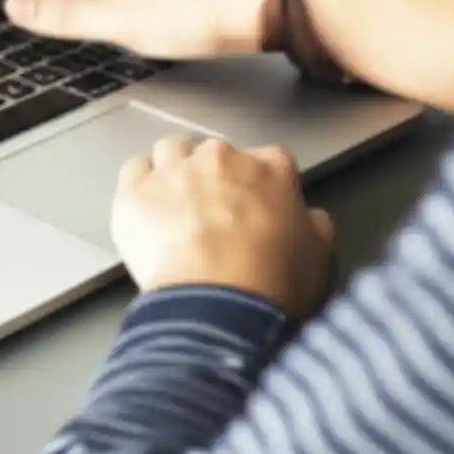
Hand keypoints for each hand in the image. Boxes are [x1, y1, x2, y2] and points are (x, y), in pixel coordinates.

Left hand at [112, 137, 335, 320]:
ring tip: (174, 203)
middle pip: (214, 153)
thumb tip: (309, 218)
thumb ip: (314, 226)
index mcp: (270, 168)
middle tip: (213, 211)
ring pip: (171, 151)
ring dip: (174, 170)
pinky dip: (139, 183)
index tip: (256, 207)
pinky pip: (134, 169)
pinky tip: (144, 206)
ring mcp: (174, 172)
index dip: (261, 184)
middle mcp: (220, 158)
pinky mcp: (135, 192)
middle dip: (214, 176)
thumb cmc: (272, 281)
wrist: (218, 301)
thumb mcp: (319, 256)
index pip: (268, 160)